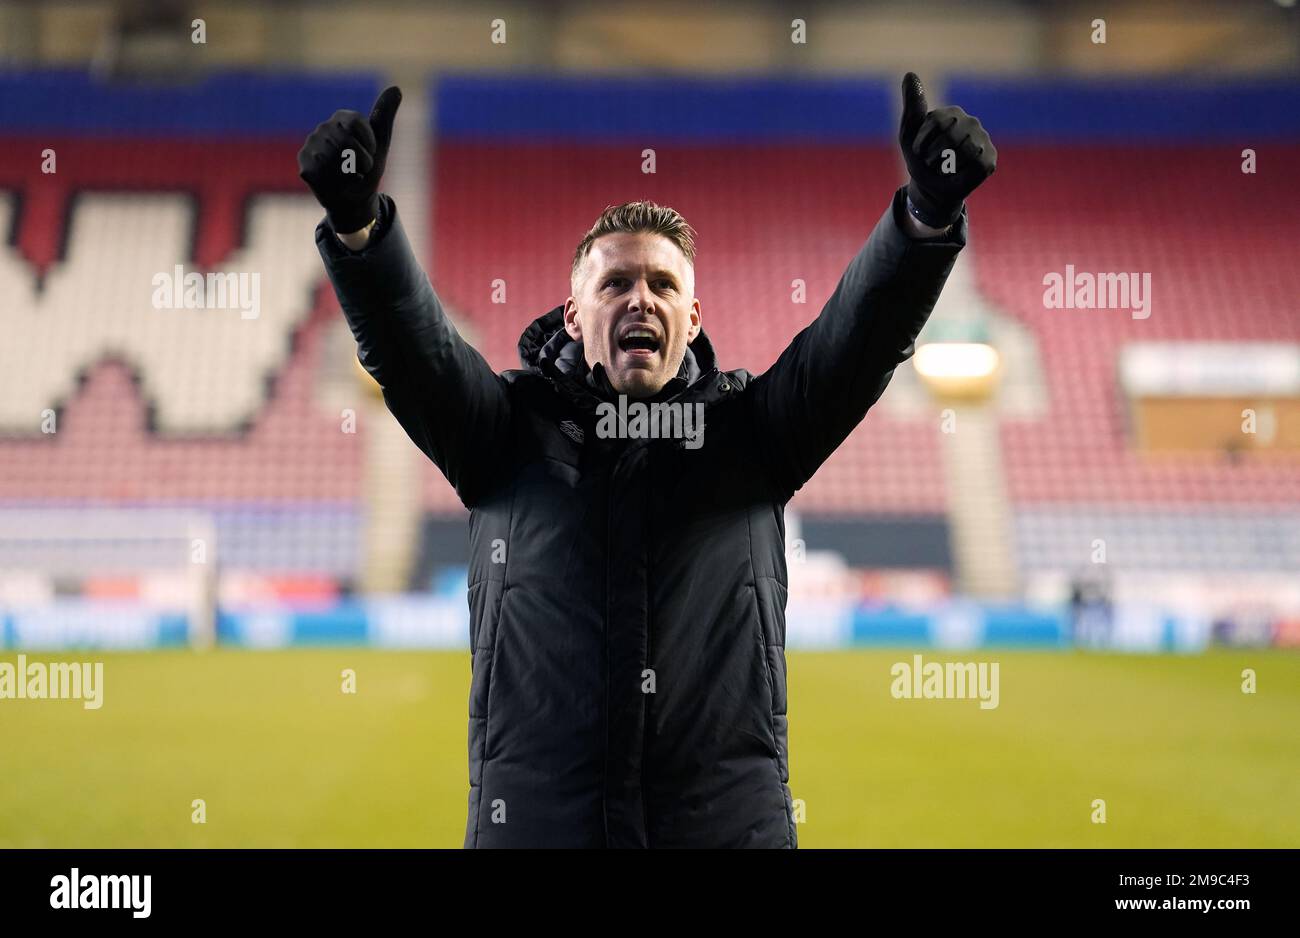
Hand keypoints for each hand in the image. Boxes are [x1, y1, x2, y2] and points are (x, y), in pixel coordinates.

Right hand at [297, 86, 401, 233]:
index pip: (355, 121)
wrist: (355, 200)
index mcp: (341, 119)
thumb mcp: (381, 143)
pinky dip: (339, 182)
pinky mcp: (304, 164)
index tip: (373, 151)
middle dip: (362, 160)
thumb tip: (396, 88)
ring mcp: (310, 145)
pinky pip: (324, 172)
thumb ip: (384, 116)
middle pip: (346, 141)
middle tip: (362, 168)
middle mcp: (323, 128)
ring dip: (351, 173)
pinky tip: (337, 183)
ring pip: (334, 158)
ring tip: (350, 175)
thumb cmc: (367, 170)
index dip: (368, 141)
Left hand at [898, 72, 995, 227]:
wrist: (931, 188)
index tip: (919, 150)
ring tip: (944, 167)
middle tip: (932, 162)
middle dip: (933, 156)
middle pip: (950, 136)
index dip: (921, 143)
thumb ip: (913, 104)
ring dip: (946, 166)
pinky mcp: (991, 158)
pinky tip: (959, 173)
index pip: (936, 123)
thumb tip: (910, 73)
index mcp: (951, 113)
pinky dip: (960, 174)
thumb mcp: (909, 133)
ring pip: (964, 151)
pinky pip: (975, 165)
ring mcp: (983, 139)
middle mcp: (971, 121)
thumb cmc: (920, 159)